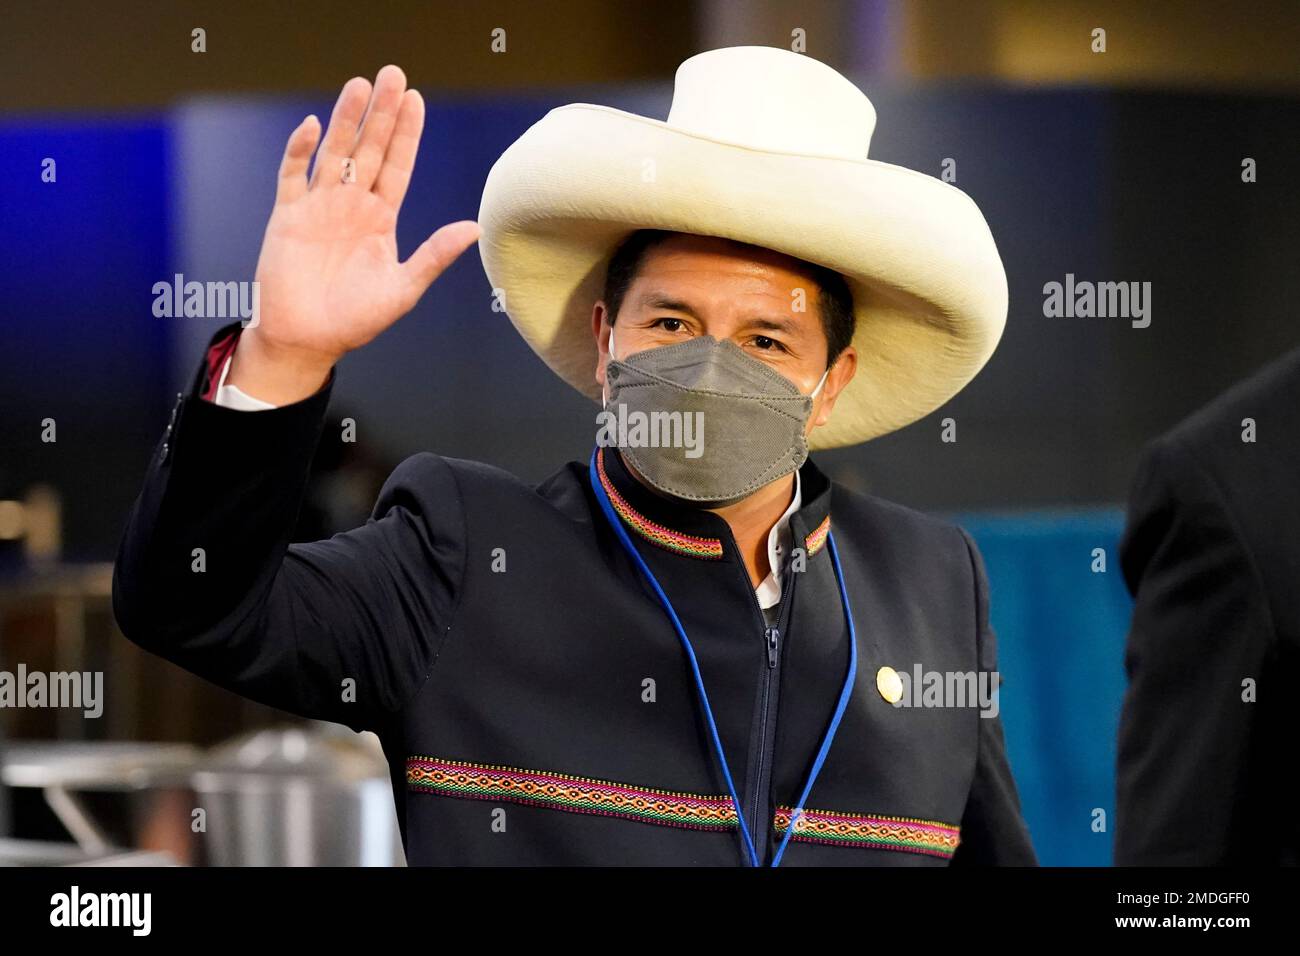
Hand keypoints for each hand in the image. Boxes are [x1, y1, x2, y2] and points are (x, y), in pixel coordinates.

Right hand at [229, 64, 479, 403]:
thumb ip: (435, 255)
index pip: (397, 166)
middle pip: (368, 149)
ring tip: (359, 86)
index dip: (406, 134)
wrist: (308, 340)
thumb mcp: (404, 288)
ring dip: (346, 120)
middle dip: (380, 113)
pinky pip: (292, 174)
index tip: (416, 100)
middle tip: (391, 74)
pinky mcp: (287, 216)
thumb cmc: (356, 320)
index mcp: (381, 219)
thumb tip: (474, 228)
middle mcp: (352, 205)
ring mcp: (319, 207)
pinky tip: (314, 126)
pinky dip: (301, 150)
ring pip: (334, 153)